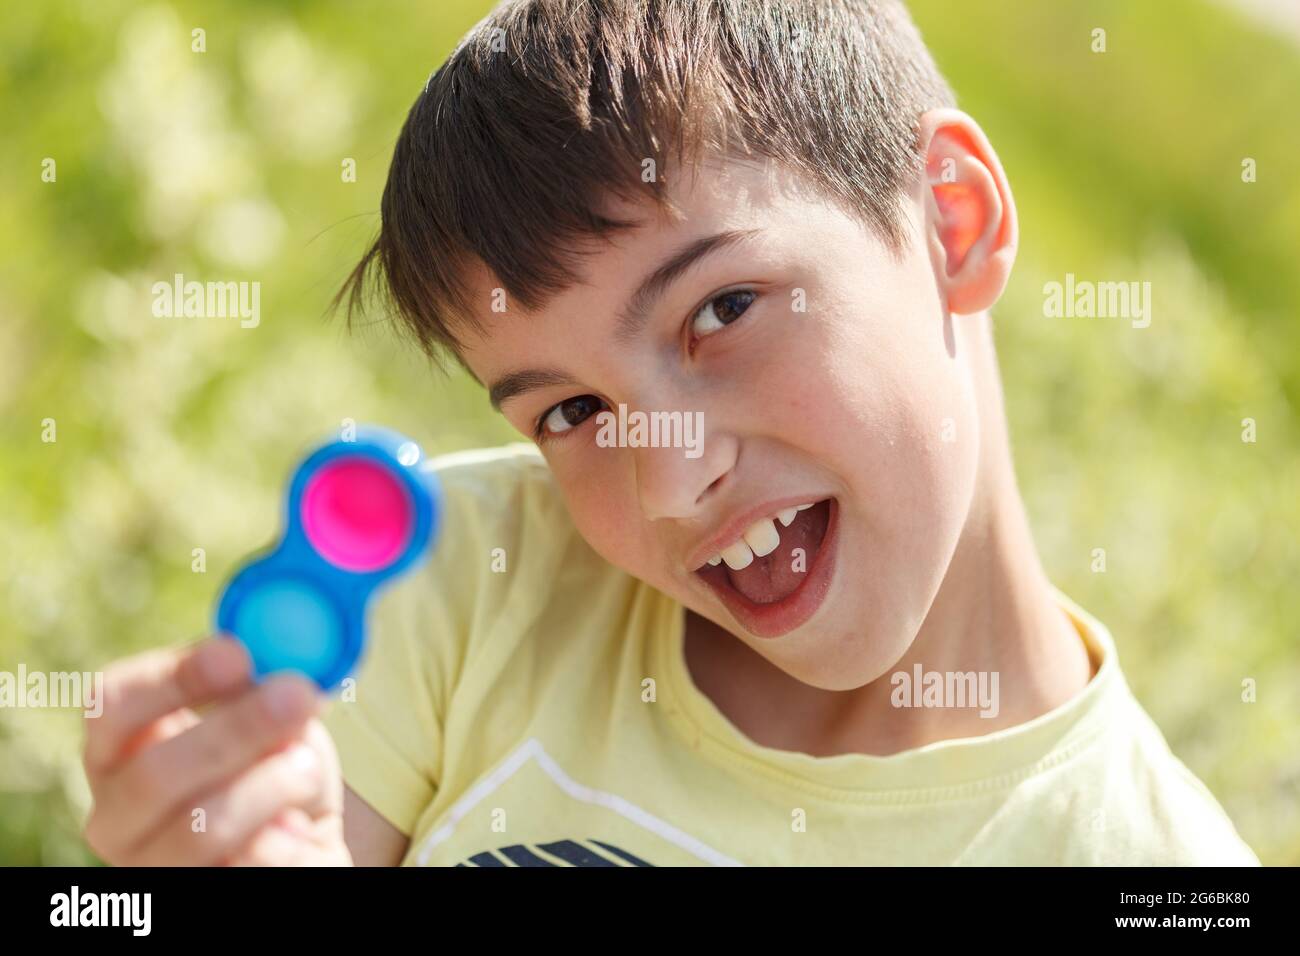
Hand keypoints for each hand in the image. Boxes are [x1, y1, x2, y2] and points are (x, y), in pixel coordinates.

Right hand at [82, 637, 351, 865]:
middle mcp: (118, 816)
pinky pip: (250, 867)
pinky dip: (289, 839)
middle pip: (154, 773)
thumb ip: (269, 681)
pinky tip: (299, 827)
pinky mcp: (201, 900)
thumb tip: (290, 650)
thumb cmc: (275, 766)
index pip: (111, 706)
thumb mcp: (274, 715)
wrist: (304, 843)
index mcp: (119, 751)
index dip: (172, 678)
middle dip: (236, 728)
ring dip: (272, 785)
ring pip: (203, 828)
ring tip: (305, 768)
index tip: (236, 653)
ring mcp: (154, 868)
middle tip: (297, 695)